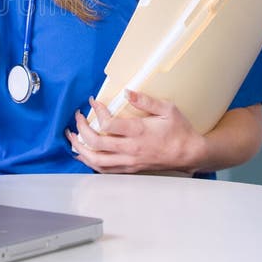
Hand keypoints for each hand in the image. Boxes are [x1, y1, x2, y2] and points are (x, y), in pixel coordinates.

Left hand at [66, 90, 205, 174]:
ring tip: (71, 137)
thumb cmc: (179, 130)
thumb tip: (126, 91)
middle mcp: (131, 149)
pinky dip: (90, 162)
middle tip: (77, 117)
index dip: (96, 112)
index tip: (93, 102)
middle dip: (81, 129)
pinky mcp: (130, 169)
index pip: (107, 125)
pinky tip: (83, 154)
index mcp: (139, 132)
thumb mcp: (168, 108)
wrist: (190, 154)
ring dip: (80, 148)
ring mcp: (129, 162)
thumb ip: (146, 100)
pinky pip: (105, 170)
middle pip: (96, 144)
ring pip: (96, 161)